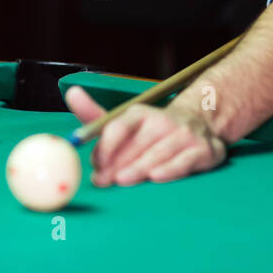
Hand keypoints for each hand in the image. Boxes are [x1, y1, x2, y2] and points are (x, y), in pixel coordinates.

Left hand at [63, 85, 226, 185]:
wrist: (199, 126)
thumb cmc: (151, 132)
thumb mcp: (124, 122)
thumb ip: (95, 115)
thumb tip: (71, 92)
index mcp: (139, 114)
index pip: (118, 127)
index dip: (104, 146)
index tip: (94, 164)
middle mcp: (163, 120)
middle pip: (136, 144)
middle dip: (117, 164)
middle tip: (102, 181)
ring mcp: (184, 135)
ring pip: (157, 154)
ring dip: (138, 168)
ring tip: (122, 180)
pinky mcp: (202, 150)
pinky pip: (183, 162)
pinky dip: (169, 170)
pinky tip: (156, 177)